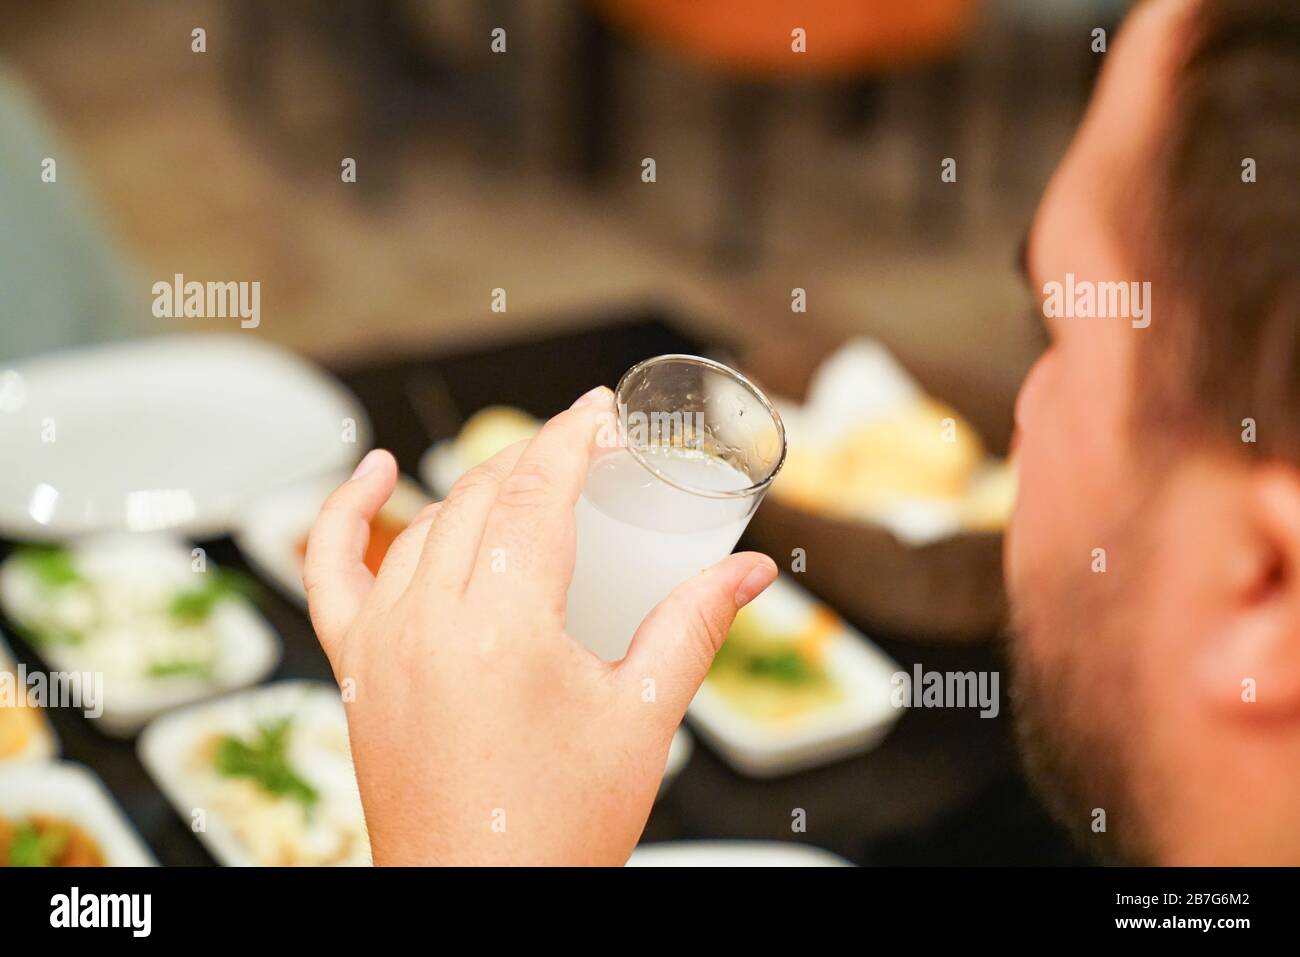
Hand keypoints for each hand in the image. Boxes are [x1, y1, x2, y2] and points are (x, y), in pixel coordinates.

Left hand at [303, 386, 777, 864]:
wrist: (480, 906)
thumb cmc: (557, 832)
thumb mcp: (642, 719)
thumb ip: (693, 628)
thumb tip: (750, 574)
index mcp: (503, 627)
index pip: (533, 493)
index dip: (570, 438)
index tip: (597, 413)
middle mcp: (428, 622)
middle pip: (479, 496)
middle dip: (535, 457)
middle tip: (583, 450)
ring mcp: (382, 645)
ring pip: (423, 524)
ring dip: (475, 487)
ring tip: (525, 478)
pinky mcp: (357, 670)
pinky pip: (331, 571)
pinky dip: (344, 514)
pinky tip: (370, 476)